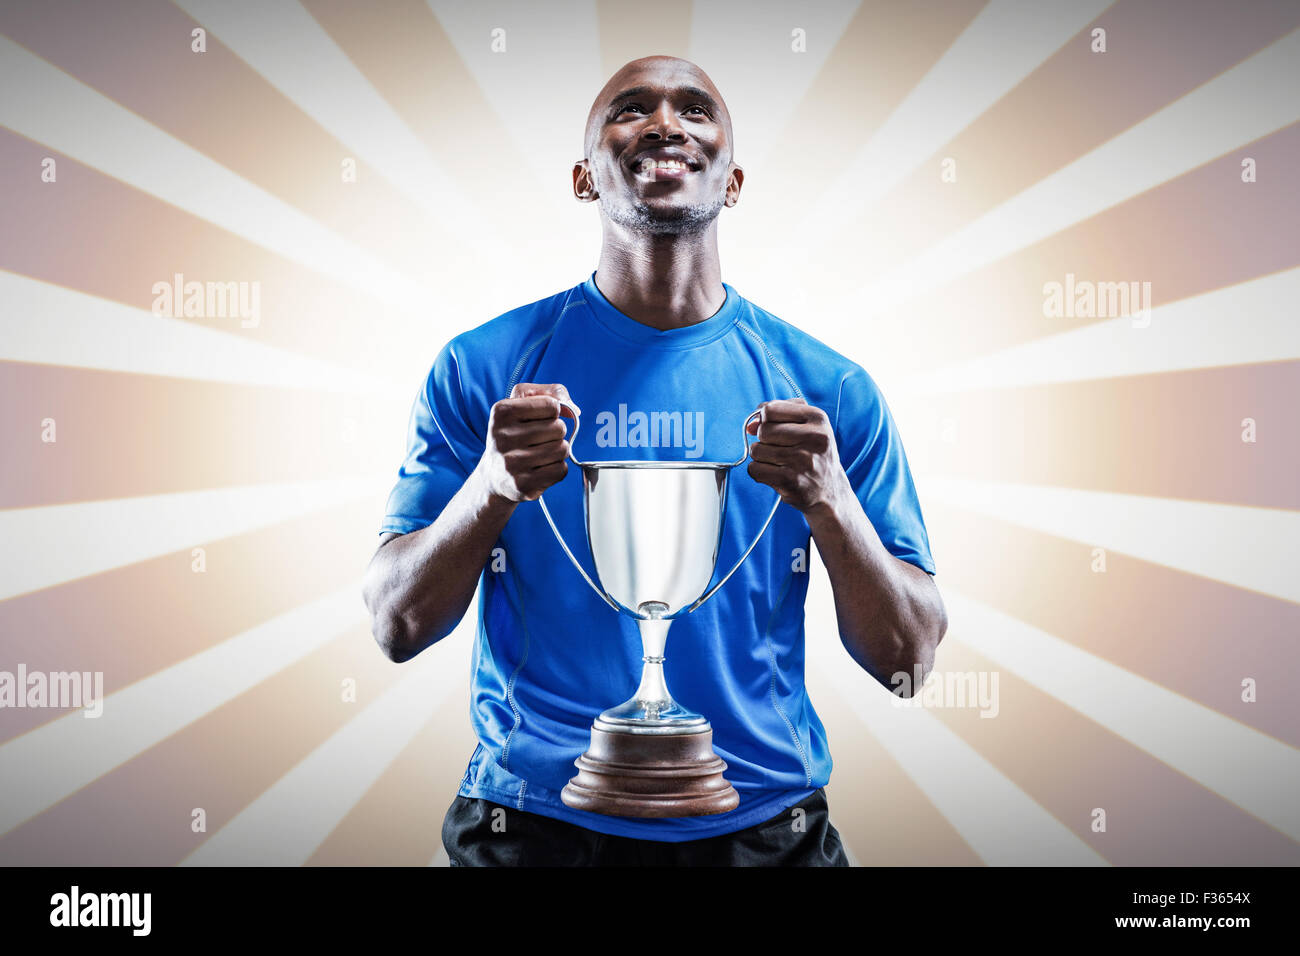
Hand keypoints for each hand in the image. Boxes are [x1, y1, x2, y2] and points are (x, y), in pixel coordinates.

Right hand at [479, 383, 578, 502]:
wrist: (494, 476)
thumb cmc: (514, 434)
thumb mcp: (523, 404)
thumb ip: (551, 393)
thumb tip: (574, 410)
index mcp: (501, 411)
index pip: (551, 405)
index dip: (551, 412)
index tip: (537, 420)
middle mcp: (502, 437)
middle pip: (559, 428)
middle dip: (555, 433)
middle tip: (538, 440)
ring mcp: (511, 463)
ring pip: (562, 449)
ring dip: (557, 451)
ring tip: (539, 454)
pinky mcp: (522, 485)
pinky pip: (561, 470)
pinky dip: (556, 469)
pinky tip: (539, 469)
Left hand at [745, 398, 850, 515]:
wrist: (829, 489)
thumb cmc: (812, 452)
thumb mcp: (807, 424)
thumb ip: (778, 413)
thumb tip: (751, 425)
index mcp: (818, 418)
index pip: (770, 410)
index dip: (765, 419)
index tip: (774, 429)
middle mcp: (814, 438)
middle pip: (763, 430)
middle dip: (764, 440)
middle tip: (780, 449)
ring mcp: (803, 460)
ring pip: (756, 450)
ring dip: (761, 457)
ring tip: (780, 462)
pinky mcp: (791, 481)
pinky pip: (755, 469)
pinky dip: (759, 472)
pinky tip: (775, 474)